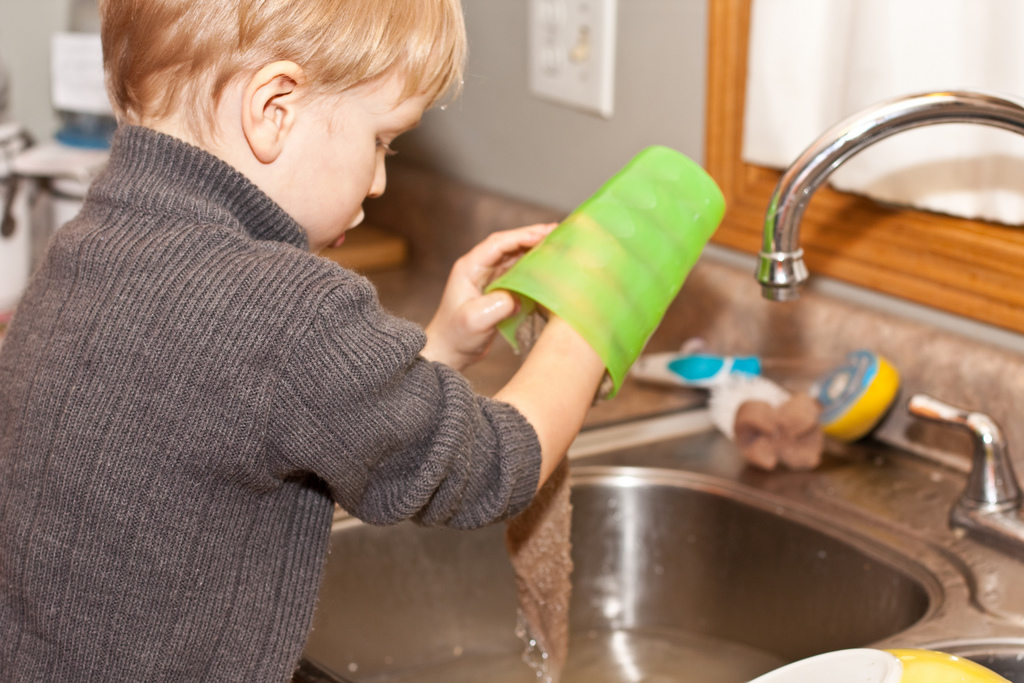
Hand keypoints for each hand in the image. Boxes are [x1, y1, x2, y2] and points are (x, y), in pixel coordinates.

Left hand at [422, 223, 556, 369]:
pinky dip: (534, 266)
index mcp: (470, 268)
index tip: (543, 234)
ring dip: (535, 249)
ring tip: (557, 244)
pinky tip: (548, 266)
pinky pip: (519, 272)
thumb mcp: (474, 321)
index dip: (520, 237)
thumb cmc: (456, 335)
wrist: (450, 351)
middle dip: (532, 237)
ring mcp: (490, 278)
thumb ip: (496, 306)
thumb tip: (517, 298)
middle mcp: (480, 268)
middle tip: (557, 231)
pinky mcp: (499, 289)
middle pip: (509, 245)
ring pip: (515, 256)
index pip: (497, 244)